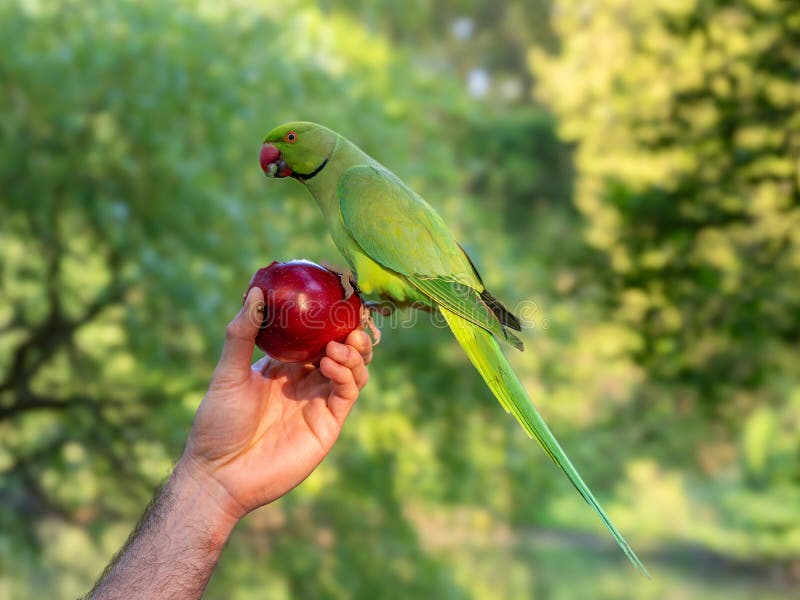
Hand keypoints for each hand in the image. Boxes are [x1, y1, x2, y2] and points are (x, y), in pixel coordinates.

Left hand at [182, 287, 372, 520]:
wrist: (220, 473)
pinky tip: (329, 363)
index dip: (332, 319)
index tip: (338, 298)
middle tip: (351, 322)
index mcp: (285, 367)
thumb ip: (242, 334)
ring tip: (339, 345)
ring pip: (353, 371)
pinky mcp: (328, 424)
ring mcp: (319, 403)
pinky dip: (347, 374)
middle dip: (352, 334)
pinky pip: (348, 393)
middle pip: (343, 352)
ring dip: (354, 353)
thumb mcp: (228, 373)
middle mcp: (306, 382)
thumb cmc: (217, 424)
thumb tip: (255, 292)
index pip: (317, 337)